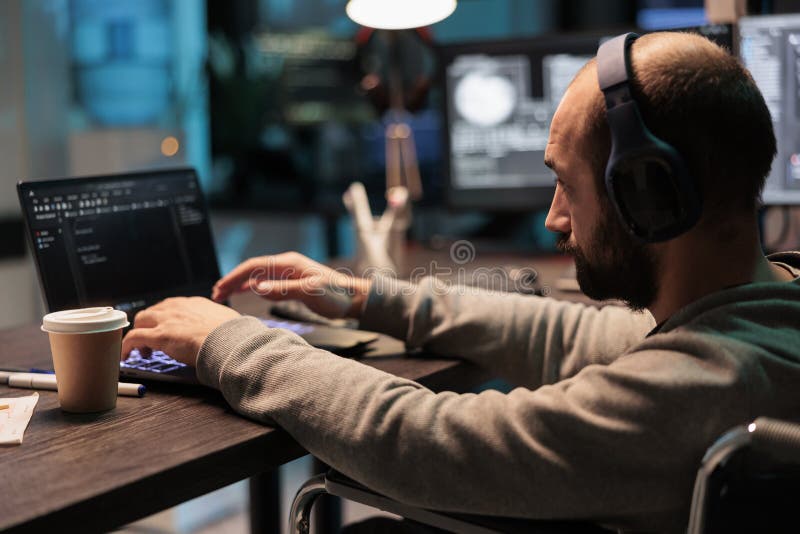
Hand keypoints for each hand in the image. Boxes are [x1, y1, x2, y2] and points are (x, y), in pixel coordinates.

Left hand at [122, 297, 240, 365]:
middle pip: (154, 311)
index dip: (167, 319)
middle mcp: (178, 307)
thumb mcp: (227, 321)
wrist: (229, 341)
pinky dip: (126, 346)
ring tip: (142, 350)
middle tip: (153, 341)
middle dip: (150, 325)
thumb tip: (225, 331)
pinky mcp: (159, 336)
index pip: (173, 307)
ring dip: (139, 333)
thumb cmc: (233, 335)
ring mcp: (166, 320)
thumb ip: (219, 324)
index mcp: (195, 303)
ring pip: (140, 321)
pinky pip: (133, 338)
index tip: (168, 329)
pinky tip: (126, 356)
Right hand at [211, 251, 371, 318]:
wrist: (354, 299)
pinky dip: (252, 286)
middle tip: (215, 294)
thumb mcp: (310, 292)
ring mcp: (289, 273)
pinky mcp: (293, 283)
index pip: (254, 267)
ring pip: (257, 276)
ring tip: (223, 294)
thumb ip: (284, 290)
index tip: (219, 289)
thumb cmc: (336, 296)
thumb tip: (257, 288)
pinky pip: (266, 282)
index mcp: (289, 263)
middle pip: (252, 270)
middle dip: (232, 280)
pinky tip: (244, 293)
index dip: (234, 277)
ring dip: (239, 284)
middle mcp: (287, 265)